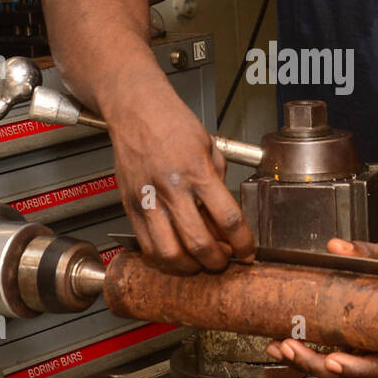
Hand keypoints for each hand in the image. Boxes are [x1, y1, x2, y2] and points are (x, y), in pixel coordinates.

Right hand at [106, 91, 255, 273]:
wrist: (136, 110)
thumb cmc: (173, 123)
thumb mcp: (210, 147)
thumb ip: (218, 182)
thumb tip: (225, 217)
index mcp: (198, 172)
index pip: (229, 219)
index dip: (243, 243)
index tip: (248, 252)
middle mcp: (172, 189)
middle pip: (199, 242)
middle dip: (217, 262)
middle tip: (224, 261)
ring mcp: (148, 199)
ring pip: (168, 252)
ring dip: (189, 267)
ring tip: (198, 262)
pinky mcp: (129, 206)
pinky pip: (145, 245)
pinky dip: (163, 259)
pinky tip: (175, 254)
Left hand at [263, 237, 377, 377]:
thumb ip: (368, 254)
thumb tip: (338, 247)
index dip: (357, 369)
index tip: (334, 360)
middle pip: (349, 376)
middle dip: (316, 364)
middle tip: (290, 347)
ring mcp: (364, 354)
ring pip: (334, 370)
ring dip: (303, 362)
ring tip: (278, 346)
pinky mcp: (348, 348)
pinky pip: (325, 357)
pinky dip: (302, 354)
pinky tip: (280, 343)